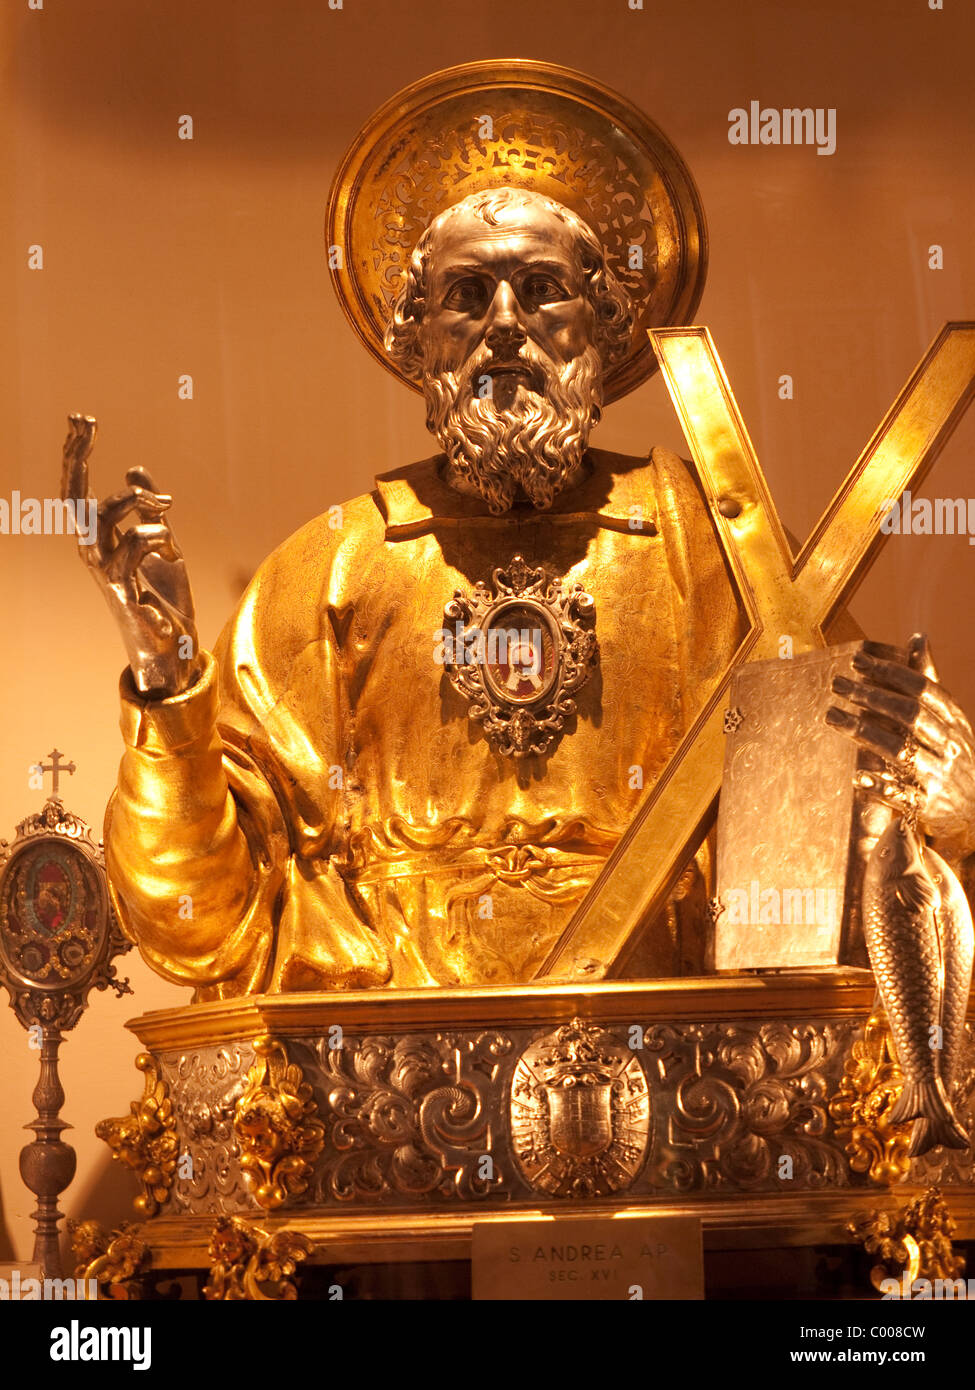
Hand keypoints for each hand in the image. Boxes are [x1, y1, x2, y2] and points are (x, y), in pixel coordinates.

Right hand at [60, 413, 201, 696]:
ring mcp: (108, 576)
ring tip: (168, 517)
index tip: (83, 418)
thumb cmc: (162, 598)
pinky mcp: (126, 597)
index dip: (79, 455)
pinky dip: (154, 540)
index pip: (81, 490)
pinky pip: (134, 555)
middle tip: (86, 424)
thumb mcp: (163, 545)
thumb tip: (135, 468)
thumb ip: (150, 510)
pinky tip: (170, 547)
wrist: (170, 649)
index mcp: (102, 540)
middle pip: (78, 500)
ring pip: (108, 522)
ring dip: (143, 511)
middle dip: (79, 460)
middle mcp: (96, 554)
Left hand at [826, 634, 974, 863]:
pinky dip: (880, 786)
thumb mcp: (948, 718)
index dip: (890, 672)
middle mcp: (949, 745)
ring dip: (863, 732)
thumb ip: (929, 682)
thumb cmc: (952, 755)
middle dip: (871, 696)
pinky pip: (902, 795)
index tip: (856, 660)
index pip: (923, 689)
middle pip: (909, 714)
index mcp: (954, 721)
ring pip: (900, 750)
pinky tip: (857, 777)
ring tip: (831, 715)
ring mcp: (939, 776)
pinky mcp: (927, 806)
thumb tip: (918, 637)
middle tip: (836, 683)